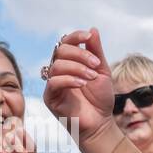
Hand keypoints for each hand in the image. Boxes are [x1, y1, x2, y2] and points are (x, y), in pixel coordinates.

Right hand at [42, 28, 115, 145]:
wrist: (100, 122)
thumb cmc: (100, 98)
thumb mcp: (101, 71)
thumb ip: (96, 52)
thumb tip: (92, 30)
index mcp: (70, 62)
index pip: (66, 42)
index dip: (75, 37)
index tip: (88, 38)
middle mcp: (58, 70)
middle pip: (60, 50)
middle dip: (80, 54)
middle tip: (95, 64)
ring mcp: (53, 83)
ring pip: (57, 65)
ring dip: (77, 68)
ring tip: (91, 77)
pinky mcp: (50, 97)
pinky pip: (54, 82)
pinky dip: (69, 79)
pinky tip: (82, 84)